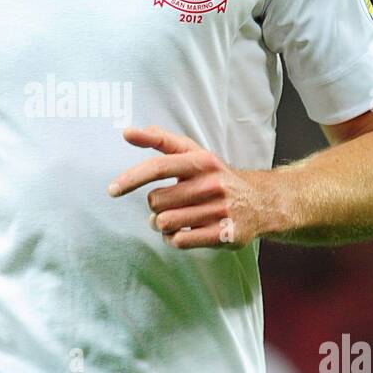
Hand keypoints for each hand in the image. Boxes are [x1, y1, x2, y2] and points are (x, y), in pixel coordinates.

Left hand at [107, 125, 269, 249]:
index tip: (112, 190)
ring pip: (165, 223)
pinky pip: (180, 241)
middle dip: (155, 206)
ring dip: (162, 225)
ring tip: (176, 219)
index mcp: (201, 160)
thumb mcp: (194, 153)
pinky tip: (185, 232)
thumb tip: (126, 132)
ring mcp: (220, 210)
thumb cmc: (215, 177)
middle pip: (156, 201)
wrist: (260, 202)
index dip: (132, 178)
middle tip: (169, 204)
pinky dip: (174, 239)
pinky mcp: (225, 234)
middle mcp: (211, 183)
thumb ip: (161, 140)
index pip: (159, 166)